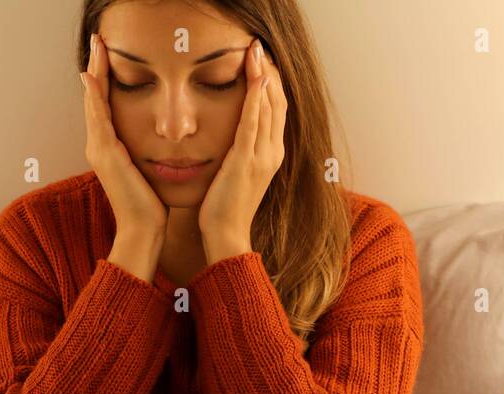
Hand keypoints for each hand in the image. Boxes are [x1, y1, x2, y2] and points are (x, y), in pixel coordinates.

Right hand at [81, 32, 167, 247]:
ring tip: (95, 48)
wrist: (143, 230)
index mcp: (109, 149)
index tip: (106, 55)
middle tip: (97, 41)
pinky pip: (98, 117)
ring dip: (94, 72)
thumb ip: (144, 154)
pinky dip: (95, 96)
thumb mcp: (147, 172)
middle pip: (94, 98)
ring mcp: (99, 149)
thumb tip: (155, 142)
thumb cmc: (150, 206)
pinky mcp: (105, 155)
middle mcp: (99, 146)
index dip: (104, 79)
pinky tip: (93, 76)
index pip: (104, 106)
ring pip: (93, 102)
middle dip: (95, 68)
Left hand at [198, 37, 286, 262]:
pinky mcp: (246, 161)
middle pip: (278, 102)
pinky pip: (253, 123)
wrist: (226, 235)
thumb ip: (240, 151)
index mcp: (272, 155)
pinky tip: (254, 77)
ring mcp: (262, 157)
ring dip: (263, 76)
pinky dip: (256, 97)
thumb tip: (233, 134)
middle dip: (270, 72)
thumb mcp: (237, 174)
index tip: (262, 60)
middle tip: (259, 47)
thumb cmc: (225, 208)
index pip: (277, 110)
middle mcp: (273, 153)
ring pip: (269, 107)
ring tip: (256, 52)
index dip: (272, 83)